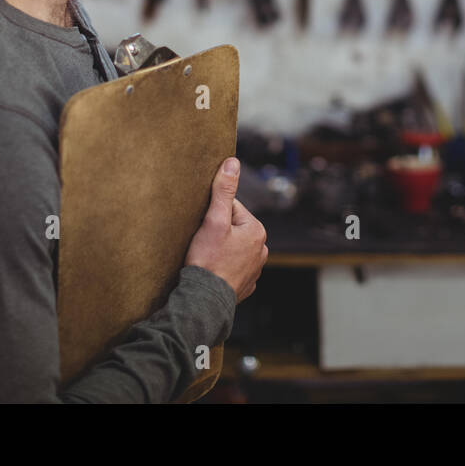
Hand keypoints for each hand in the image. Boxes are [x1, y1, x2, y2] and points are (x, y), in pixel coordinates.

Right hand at [185, 157, 267, 301]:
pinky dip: (222, 267)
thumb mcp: (214, 220)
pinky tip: (211, 272)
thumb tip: (232, 163)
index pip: (232, 209)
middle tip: (203, 244)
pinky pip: (232, 268)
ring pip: (232, 249)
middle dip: (217, 232)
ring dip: (220, 250)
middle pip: (233, 229)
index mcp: (257, 231)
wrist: (204, 302)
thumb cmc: (208, 261)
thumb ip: (223, 191)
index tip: (203, 228)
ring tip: (206, 259)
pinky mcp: (244, 285)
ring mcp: (254, 269)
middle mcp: (261, 250)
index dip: (213, 214)